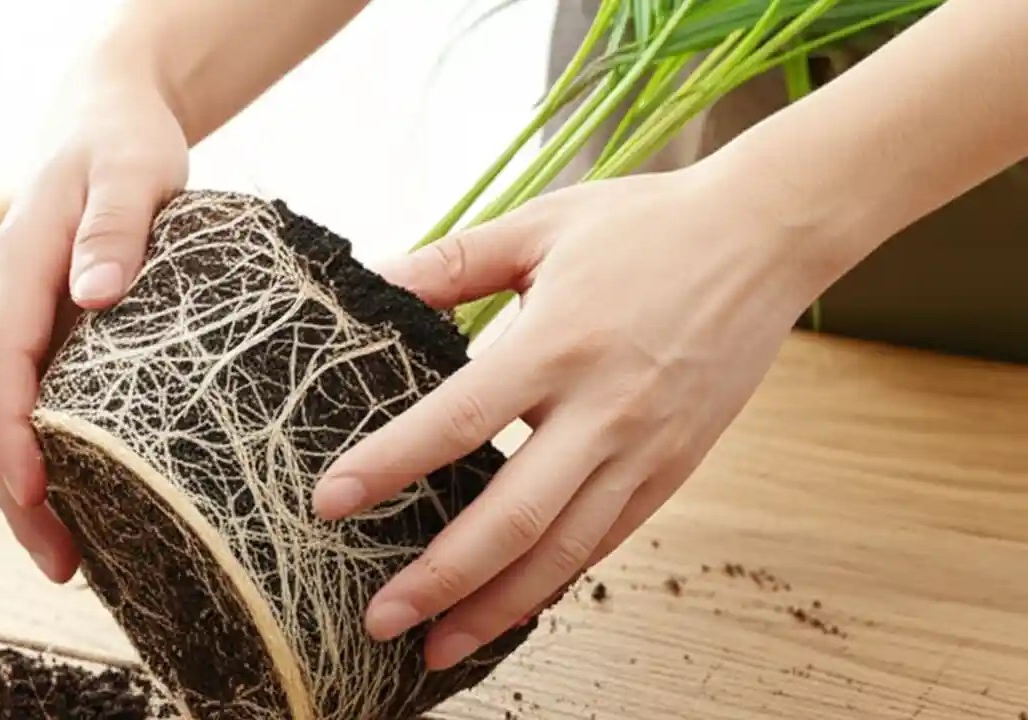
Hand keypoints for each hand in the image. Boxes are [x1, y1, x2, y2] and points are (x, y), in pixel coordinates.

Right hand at [0, 51, 188, 581]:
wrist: (107, 118)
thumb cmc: (121, 143)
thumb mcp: (130, 172)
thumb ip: (114, 227)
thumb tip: (91, 295)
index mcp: (22, 270)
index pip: (6, 370)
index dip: (14, 440)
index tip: (39, 497)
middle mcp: (15, 305)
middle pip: (2, 415)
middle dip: (21, 497)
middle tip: (63, 567)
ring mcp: (35, 323)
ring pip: (20, 419)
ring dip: (39, 491)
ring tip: (74, 559)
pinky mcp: (61, 332)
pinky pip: (49, 404)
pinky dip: (64, 458)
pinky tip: (97, 499)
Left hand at [312, 160, 820, 668]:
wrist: (764, 238)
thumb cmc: (647, 226)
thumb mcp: (542, 226)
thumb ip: (454, 261)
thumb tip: (374, 279)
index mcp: (559, 343)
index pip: (457, 421)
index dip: (389, 466)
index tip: (330, 503)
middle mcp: (604, 409)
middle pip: (511, 517)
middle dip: (438, 578)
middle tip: (379, 618)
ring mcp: (645, 448)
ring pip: (563, 550)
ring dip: (495, 606)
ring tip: (438, 647)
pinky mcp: (674, 468)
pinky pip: (607, 539)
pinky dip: (555, 581)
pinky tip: (512, 606)